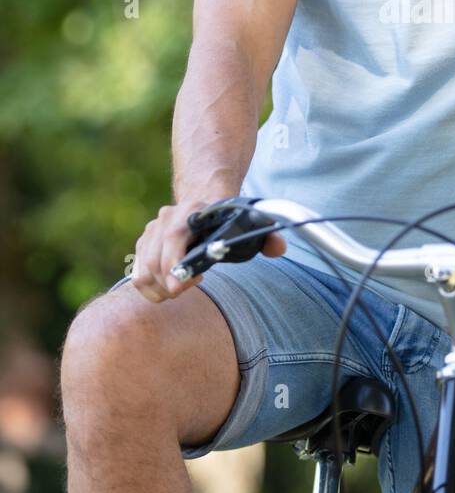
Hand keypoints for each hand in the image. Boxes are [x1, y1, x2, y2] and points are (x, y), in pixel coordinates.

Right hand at [130, 200, 285, 303]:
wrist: (204, 201)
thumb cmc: (227, 221)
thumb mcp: (248, 225)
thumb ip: (266, 237)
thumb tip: (279, 248)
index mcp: (190, 210)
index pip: (172, 237)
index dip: (174, 264)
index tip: (181, 287)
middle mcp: (165, 217)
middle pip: (154, 261)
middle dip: (168, 285)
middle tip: (186, 289)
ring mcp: (151, 231)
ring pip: (143, 272)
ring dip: (160, 290)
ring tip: (182, 287)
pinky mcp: (142, 245)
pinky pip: (137, 276)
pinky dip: (151, 289)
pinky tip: (172, 286)